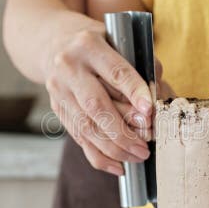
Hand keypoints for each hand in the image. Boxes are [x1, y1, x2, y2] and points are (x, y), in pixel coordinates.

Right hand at [44, 13, 155, 175]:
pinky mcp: (57, 109)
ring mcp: (59, 90)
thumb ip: (140, 65)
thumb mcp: (118, 40)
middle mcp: (69, 68)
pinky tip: (119, 166)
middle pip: (97, 105)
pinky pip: (79, 138)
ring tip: (138, 156)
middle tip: (146, 146)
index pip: (115, 72)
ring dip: (115, 148)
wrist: (53, 42)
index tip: (150, 112)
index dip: (134, 93)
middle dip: (124, 131)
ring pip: (87, 127)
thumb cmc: (97, 43)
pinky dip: (100, 156)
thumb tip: (156, 98)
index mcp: (88, 45)